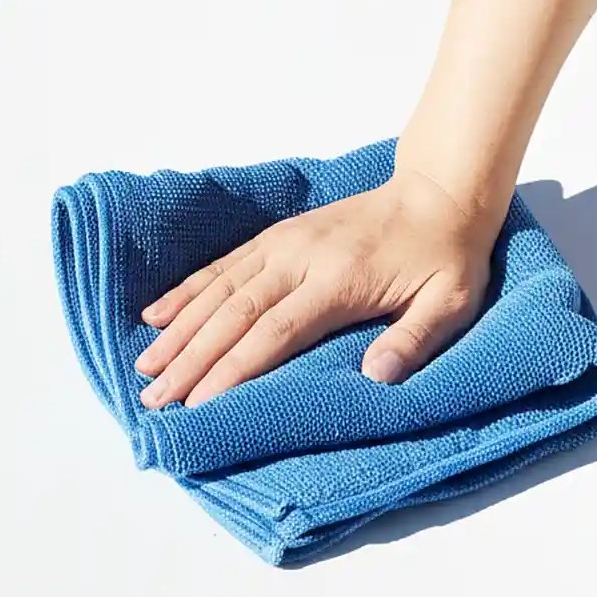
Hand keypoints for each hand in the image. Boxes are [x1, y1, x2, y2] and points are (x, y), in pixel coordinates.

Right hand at [135, 169, 501, 408]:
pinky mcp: (279, 236)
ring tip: (146, 367)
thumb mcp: (450, 301)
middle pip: (235, 314)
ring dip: (179, 328)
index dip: (232, 369)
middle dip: (191, 358)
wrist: (438, 193)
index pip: (274, 332)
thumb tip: (376, 378)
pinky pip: (225, 265)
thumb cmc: (445, 256)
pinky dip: (188, 290)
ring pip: (220, 289)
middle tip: (155, 397)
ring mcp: (285, 244)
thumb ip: (414, 339)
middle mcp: (300, 258)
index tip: (198, 403)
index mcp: (338, 280)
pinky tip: (157, 313)